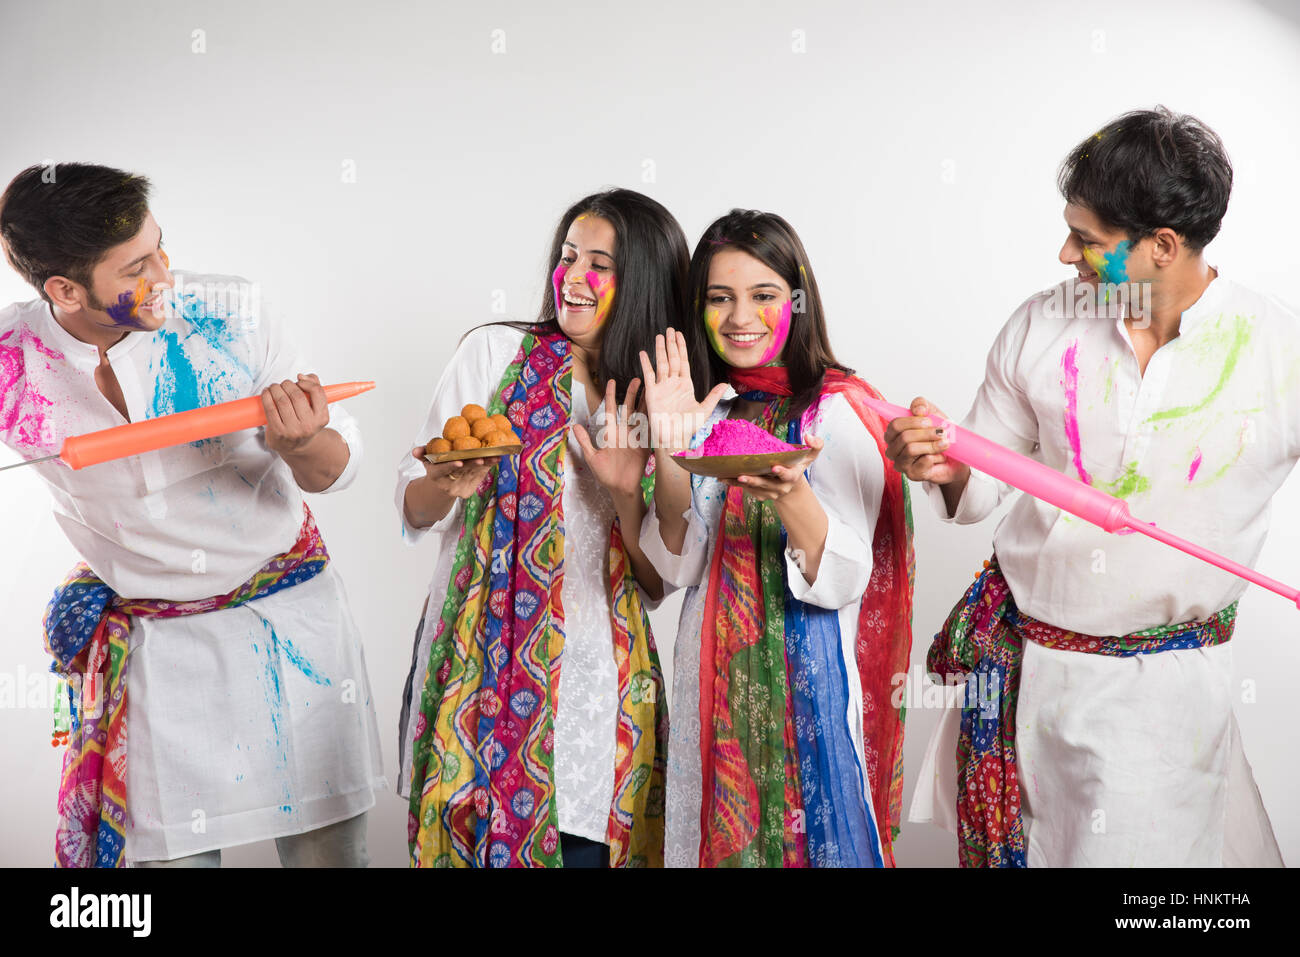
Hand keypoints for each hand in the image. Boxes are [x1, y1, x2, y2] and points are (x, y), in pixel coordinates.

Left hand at [263, 373, 329, 455]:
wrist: (295, 447)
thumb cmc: (304, 423)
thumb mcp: (316, 409)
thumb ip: (315, 388)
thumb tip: (301, 376)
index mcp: (321, 418)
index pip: (317, 392)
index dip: (307, 382)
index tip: (299, 380)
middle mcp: (309, 425)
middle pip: (297, 395)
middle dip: (287, 384)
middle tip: (283, 384)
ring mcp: (293, 430)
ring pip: (282, 400)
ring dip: (275, 388)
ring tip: (274, 387)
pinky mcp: (278, 431)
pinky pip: (270, 408)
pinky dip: (266, 396)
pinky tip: (266, 393)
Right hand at [412, 447, 493, 499]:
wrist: (440, 489)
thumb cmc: (436, 468)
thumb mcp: (427, 460)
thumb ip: (422, 453)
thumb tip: (415, 451)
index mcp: (436, 475)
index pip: (442, 470)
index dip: (450, 466)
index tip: (459, 462)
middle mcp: (447, 483)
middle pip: (461, 472)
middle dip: (472, 465)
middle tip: (482, 457)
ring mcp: (459, 488)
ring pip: (473, 474)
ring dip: (485, 465)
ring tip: (496, 456)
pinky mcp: (468, 491)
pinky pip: (480, 477)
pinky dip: (488, 467)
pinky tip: (496, 459)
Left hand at [572, 377, 650, 498]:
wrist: (620, 488)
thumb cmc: (605, 474)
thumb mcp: (592, 457)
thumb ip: (585, 441)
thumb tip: (575, 426)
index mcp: (611, 432)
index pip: (611, 410)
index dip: (611, 396)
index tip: (611, 382)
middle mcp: (624, 432)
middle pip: (629, 408)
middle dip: (632, 394)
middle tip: (636, 378)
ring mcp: (636, 437)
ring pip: (641, 415)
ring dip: (645, 402)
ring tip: (651, 388)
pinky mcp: (645, 445)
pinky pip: (650, 430)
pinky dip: (655, 419)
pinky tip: (659, 408)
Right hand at [638, 327, 728, 450]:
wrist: (674, 438)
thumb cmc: (688, 427)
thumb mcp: (704, 410)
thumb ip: (713, 395)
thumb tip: (726, 384)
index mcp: (685, 385)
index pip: (683, 361)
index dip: (681, 348)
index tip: (679, 335)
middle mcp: (673, 384)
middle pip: (672, 359)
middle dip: (671, 344)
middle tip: (670, 330)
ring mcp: (662, 387)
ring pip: (661, 364)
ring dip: (660, 350)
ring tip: (659, 336)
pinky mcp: (652, 393)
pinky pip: (649, 376)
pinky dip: (646, 365)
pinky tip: (643, 353)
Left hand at [724, 435, 823, 501]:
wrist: (791, 486)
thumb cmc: (797, 465)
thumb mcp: (809, 456)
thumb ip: (815, 445)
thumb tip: (808, 435)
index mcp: (793, 476)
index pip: (788, 476)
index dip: (782, 472)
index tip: (775, 467)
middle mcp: (780, 487)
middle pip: (766, 484)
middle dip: (753, 480)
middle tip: (741, 475)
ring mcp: (769, 493)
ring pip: (753, 488)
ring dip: (738, 483)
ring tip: (725, 477)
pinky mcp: (759, 495)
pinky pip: (746, 490)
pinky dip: (735, 484)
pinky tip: (723, 478)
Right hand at [882, 396, 968, 484]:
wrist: (954, 458)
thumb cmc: (939, 436)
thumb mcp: (933, 414)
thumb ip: (922, 405)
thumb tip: (918, 410)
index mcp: (894, 434)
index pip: (895, 425)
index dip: (912, 422)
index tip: (929, 421)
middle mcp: (894, 449)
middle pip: (904, 438)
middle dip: (926, 433)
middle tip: (941, 432)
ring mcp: (901, 463)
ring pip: (911, 450)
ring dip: (932, 445)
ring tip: (945, 444)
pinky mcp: (912, 474)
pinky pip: (923, 462)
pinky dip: (936, 457)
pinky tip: (941, 457)